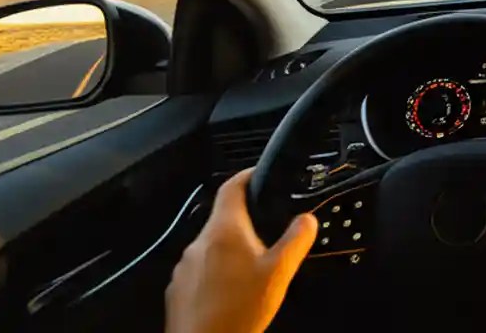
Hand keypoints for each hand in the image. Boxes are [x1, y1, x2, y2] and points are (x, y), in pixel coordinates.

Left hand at [165, 169, 317, 332]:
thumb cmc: (240, 310)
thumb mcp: (279, 273)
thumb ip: (296, 241)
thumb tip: (307, 219)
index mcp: (224, 231)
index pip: (231, 187)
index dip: (247, 175)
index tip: (258, 174)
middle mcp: (198, 243)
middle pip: (223, 219)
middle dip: (246, 224)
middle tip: (269, 237)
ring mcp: (183, 267)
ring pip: (211, 246)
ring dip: (231, 251)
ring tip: (253, 271)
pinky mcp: (178, 289)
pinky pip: (200, 270)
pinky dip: (217, 273)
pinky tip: (232, 292)